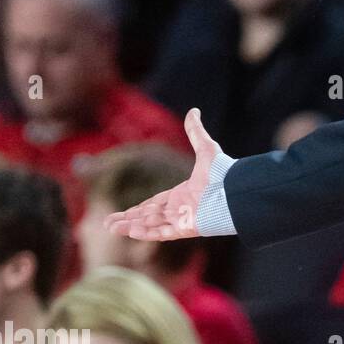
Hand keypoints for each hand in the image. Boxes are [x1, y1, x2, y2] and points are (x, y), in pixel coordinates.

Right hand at [103, 107, 218, 240]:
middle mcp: (181, 209)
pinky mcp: (185, 229)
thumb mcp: (206, 149)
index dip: (140, 208)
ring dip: (130, 226)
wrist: (236, 190)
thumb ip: (196, 132)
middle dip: (128, 219)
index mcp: (184, 194)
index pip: (156, 203)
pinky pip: (161, 233)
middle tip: (108, 223)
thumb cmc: (223, 172)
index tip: (127, 212)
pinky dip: (146, 233)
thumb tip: (194, 110)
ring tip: (109, 227)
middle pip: (148, 216)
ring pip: (150, 224)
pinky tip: (129, 232)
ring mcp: (183, 220)